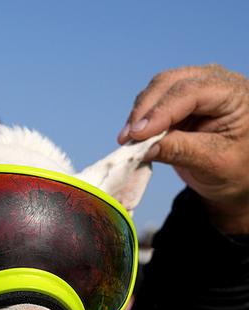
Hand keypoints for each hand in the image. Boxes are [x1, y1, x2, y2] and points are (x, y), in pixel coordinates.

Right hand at [120, 64, 248, 232]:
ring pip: (157, 88)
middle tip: (127, 139)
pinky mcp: (180, 97)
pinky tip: (137, 138)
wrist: (237, 173)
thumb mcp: (213, 163)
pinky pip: (153, 100)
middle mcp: (216, 82)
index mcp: (235, 94)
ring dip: (140, 114)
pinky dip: (141, 117)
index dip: (160, 111)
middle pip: (170, 83)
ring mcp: (197, 86)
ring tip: (130, 142)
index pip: (191, 92)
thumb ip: (180, 151)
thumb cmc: (235, 168)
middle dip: (145, 110)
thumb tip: (143, 147)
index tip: (137, 135)